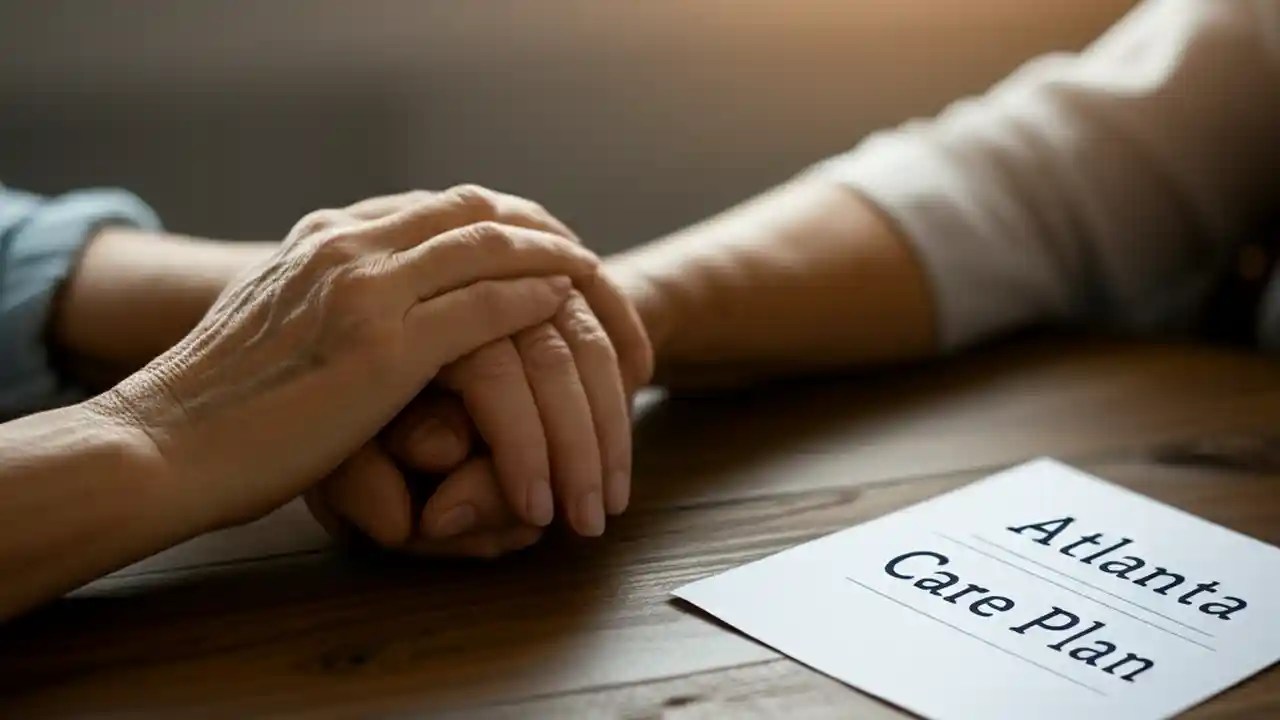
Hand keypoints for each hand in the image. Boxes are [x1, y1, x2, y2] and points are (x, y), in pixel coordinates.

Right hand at [92, 187, 599, 532]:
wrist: (164, 443)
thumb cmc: (218, 403)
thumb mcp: (275, 322)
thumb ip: (327, 297)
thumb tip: (370, 304)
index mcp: (323, 235)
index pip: (439, 205)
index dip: (500, 218)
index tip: (538, 237)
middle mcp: (347, 245)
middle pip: (474, 212)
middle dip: (537, 227)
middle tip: (578, 252)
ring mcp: (367, 290)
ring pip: (488, 248)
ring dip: (550, 258)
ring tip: (590, 276)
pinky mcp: (384, 347)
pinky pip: (483, 308)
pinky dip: (530, 300)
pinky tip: (561, 309)